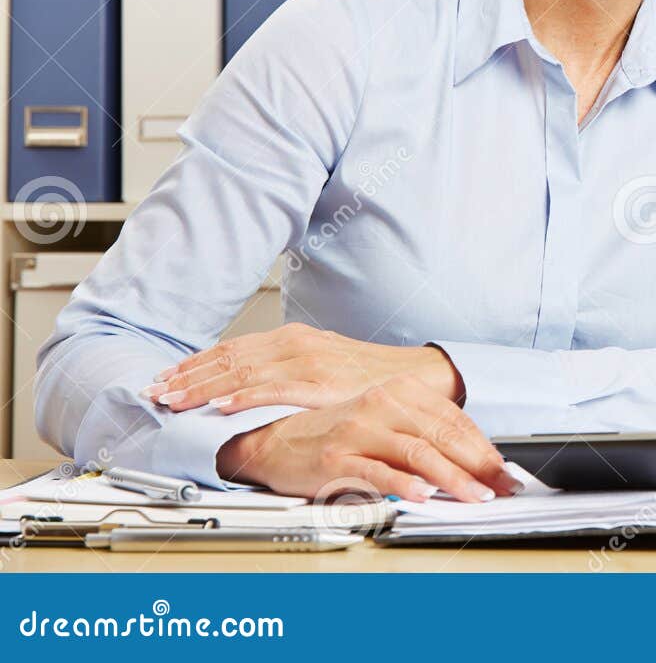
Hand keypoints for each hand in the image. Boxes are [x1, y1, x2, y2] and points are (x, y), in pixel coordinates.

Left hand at [144, 322, 464, 413]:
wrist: (412, 378)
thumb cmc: (365, 377)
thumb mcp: (321, 364)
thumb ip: (285, 371)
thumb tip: (246, 386)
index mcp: (292, 338)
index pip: (231, 348)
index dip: (194, 363)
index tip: (165, 377)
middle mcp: (295, 344)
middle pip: (228, 357)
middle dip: (187, 375)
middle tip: (154, 391)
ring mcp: (307, 362)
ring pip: (242, 371)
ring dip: (202, 387)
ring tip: (173, 400)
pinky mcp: (319, 385)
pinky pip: (274, 390)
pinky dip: (243, 396)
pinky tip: (221, 405)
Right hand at [215, 373, 520, 502]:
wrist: (273, 440)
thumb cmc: (335, 434)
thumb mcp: (385, 424)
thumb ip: (423, 437)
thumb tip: (471, 463)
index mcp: (400, 391)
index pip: (454, 420)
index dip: (484, 448)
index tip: (505, 472)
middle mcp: (382, 404)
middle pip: (443, 436)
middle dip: (479, 466)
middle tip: (501, 488)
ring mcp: (359, 429)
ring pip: (418, 453)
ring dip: (453, 478)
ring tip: (474, 496)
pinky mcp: (338, 457)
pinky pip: (378, 472)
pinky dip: (405, 485)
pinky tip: (424, 496)